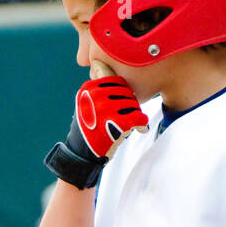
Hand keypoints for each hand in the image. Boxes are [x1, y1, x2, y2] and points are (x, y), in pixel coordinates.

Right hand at [44, 68, 148, 188]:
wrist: (83, 154)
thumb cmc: (89, 129)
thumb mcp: (87, 103)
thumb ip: (100, 89)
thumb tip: (113, 72)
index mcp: (89, 88)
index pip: (116, 81)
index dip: (122, 91)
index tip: (120, 103)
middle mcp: (97, 96)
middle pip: (126, 91)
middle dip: (130, 103)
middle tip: (127, 116)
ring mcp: (107, 109)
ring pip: (134, 104)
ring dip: (135, 114)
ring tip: (130, 124)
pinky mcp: (118, 123)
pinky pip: (140, 117)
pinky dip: (142, 124)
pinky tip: (140, 129)